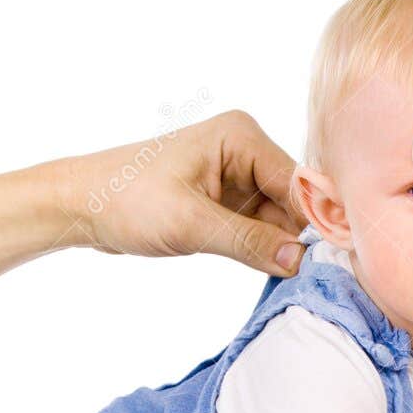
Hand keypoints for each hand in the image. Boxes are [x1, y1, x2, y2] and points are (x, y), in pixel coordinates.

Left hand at [61, 109, 306, 276]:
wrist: (79, 206)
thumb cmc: (124, 201)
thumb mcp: (189, 224)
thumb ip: (247, 241)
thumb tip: (298, 260)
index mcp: (240, 136)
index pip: (298, 182)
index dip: (317, 221)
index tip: (332, 262)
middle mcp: (244, 148)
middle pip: (293, 200)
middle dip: (295, 237)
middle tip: (304, 276)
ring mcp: (235, 174)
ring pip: (278, 218)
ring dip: (276, 246)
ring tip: (280, 274)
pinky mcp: (224, 198)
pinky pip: (257, 226)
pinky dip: (260, 247)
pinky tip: (264, 267)